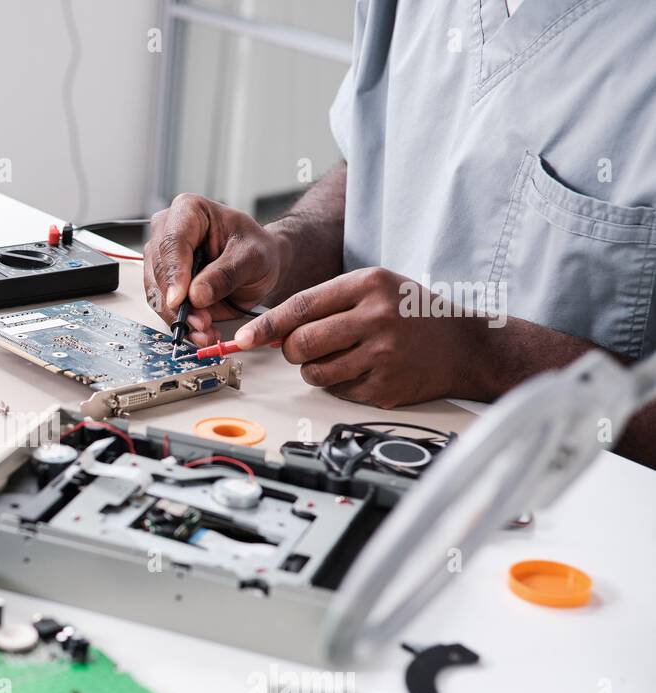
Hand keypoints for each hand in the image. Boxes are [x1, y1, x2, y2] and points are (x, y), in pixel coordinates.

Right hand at [143, 194, 286, 347]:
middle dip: (177, 302)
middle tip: (201, 322)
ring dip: (178, 317)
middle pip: (158, 270)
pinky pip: (162, 306)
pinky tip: (200, 331)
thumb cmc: (257, 252)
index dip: (174, 273)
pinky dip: (180, 323)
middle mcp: (167, 231)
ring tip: (205, 330)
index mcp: (189, 210)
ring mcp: (162, 258)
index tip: (180, 299)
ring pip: (155, 292)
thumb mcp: (252, 258)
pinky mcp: (162, 282)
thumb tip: (196, 295)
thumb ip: (225, 275)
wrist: (258, 267)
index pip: (173, 242)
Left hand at [233, 267, 476, 407]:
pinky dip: (340, 384)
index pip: (301, 307)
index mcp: (368, 285)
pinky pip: (338, 391)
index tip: (242, 338)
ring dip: (313, 369)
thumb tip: (272, 330)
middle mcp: (376, 317)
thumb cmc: (411, 313)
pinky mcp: (386, 387)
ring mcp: (383, 355)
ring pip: (315, 372)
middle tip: (302, 348)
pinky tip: (362, 370)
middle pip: (301, 343)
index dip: (265, 326)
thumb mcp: (374, 289)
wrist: (466, 345)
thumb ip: (325, 303)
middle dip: (291, 350)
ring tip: (337, 357)